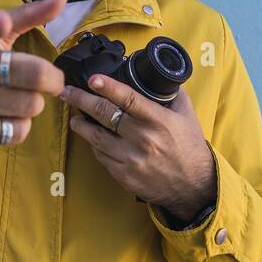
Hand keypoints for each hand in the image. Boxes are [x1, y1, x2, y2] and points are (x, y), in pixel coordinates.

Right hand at [0, 0, 68, 150]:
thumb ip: (25, 17)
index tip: (1, 22)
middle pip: (33, 73)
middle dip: (53, 79)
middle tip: (51, 81)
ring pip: (31, 104)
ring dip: (34, 103)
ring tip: (18, 98)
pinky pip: (19, 130)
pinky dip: (21, 125)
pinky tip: (5, 117)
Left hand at [60, 74, 216, 220]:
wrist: (194, 186)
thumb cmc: (189, 147)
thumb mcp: (187, 115)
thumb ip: (172, 94)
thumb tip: (157, 76)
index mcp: (158, 120)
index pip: (128, 98)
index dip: (107, 86)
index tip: (92, 79)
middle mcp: (143, 138)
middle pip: (104, 114)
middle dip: (81, 100)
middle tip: (67, 92)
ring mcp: (131, 158)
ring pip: (96, 136)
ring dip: (81, 124)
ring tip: (74, 115)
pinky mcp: (124, 175)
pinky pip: (101, 155)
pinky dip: (93, 144)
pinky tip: (90, 136)